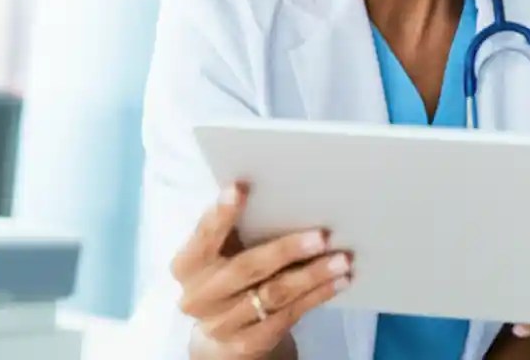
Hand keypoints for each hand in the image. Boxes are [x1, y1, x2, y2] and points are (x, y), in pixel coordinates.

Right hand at [171, 183, 352, 358]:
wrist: (223, 333)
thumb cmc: (228, 273)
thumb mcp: (222, 253)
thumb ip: (237, 228)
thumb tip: (279, 188)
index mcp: (188, 266)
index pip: (203, 237)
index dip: (220, 214)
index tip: (240, 187)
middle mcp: (200, 297)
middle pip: (246, 269)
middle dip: (286, 250)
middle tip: (322, 235)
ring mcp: (223, 323)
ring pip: (274, 294)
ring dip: (312, 275)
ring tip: (342, 259)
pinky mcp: (249, 341)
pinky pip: (289, 315)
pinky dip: (317, 296)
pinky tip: (339, 281)